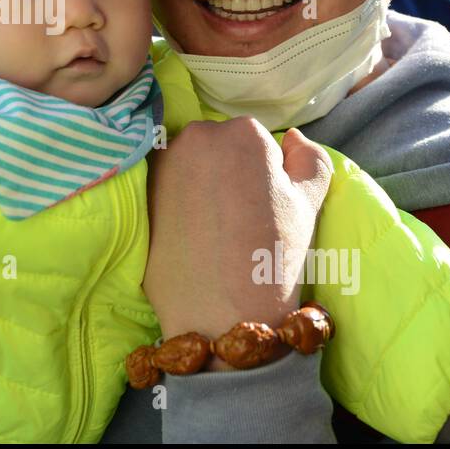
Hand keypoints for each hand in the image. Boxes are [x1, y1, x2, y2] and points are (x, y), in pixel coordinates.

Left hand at [143, 120, 332, 363]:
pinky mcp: (139, 190)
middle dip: (230, 173)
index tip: (262, 208)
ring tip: (213, 228)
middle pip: (220, 147)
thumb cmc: (271, 258)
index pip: (257, 142)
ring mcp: (161, 162)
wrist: (219, 315)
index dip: (264, 176)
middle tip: (238, 219)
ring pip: (191, 163)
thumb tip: (289, 137)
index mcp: (242, 133)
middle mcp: (196, 136)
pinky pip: (165, 184)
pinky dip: (176, 198)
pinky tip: (188, 231)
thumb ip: (310, 158)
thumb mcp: (308, 205)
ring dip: (201, 182)